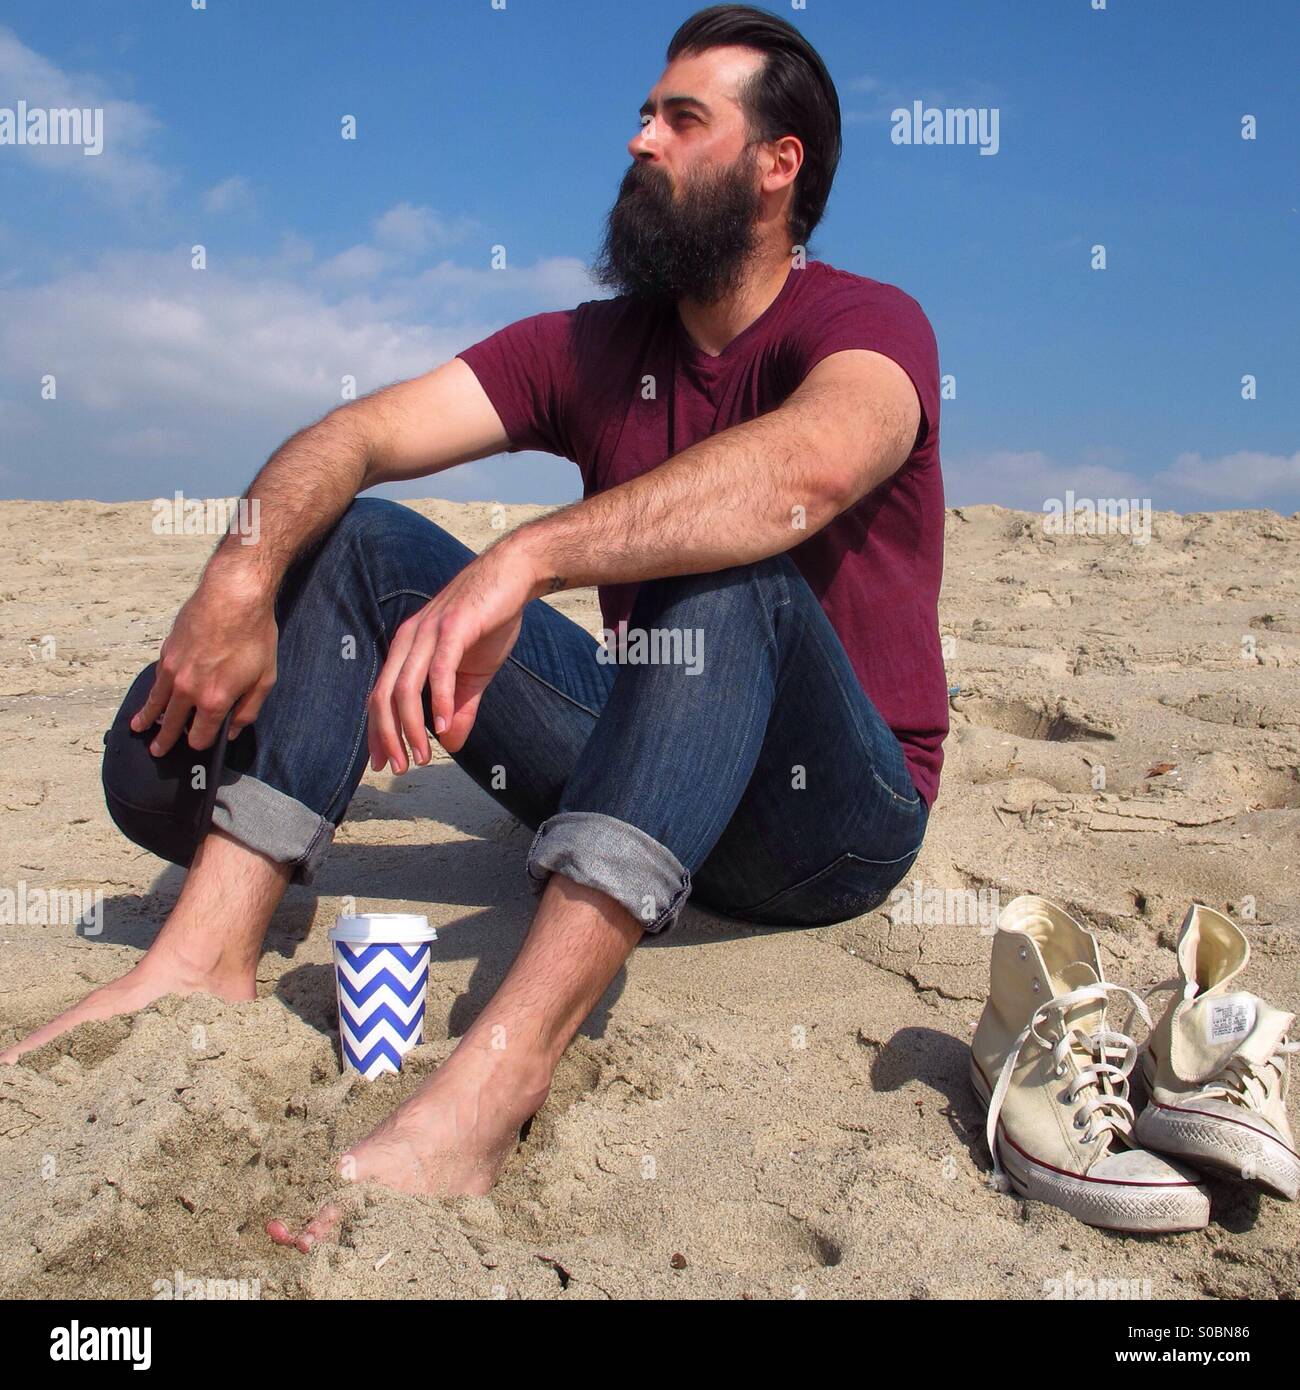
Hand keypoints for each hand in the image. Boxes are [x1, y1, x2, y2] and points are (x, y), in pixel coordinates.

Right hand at [131, 571, 278, 755]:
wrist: (232, 597)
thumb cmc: (254, 636)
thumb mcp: (265, 679)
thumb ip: (248, 710)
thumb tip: (232, 731)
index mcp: (214, 701)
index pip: (200, 736)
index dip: (200, 744)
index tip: (199, 745)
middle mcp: (188, 690)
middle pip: (172, 724)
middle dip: (166, 740)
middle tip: (157, 752)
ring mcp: (173, 672)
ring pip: (156, 703)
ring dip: (147, 719)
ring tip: (138, 729)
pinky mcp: (166, 653)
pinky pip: (156, 681)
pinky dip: (150, 694)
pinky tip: (149, 697)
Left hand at [368, 538, 537, 769]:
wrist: (515, 576)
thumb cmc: (491, 620)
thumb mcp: (474, 674)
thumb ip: (459, 707)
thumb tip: (450, 742)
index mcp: (408, 649)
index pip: (380, 694)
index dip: (377, 731)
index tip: (383, 762)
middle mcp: (410, 639)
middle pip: (383, 695)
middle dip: (388, 736)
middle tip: (400, 767)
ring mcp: (429, 631)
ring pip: (405, 686)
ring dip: (410, 726)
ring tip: (422, 754)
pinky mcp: (454, 626)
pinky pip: (439, 668)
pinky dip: (438, 699)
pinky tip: (442, 724)